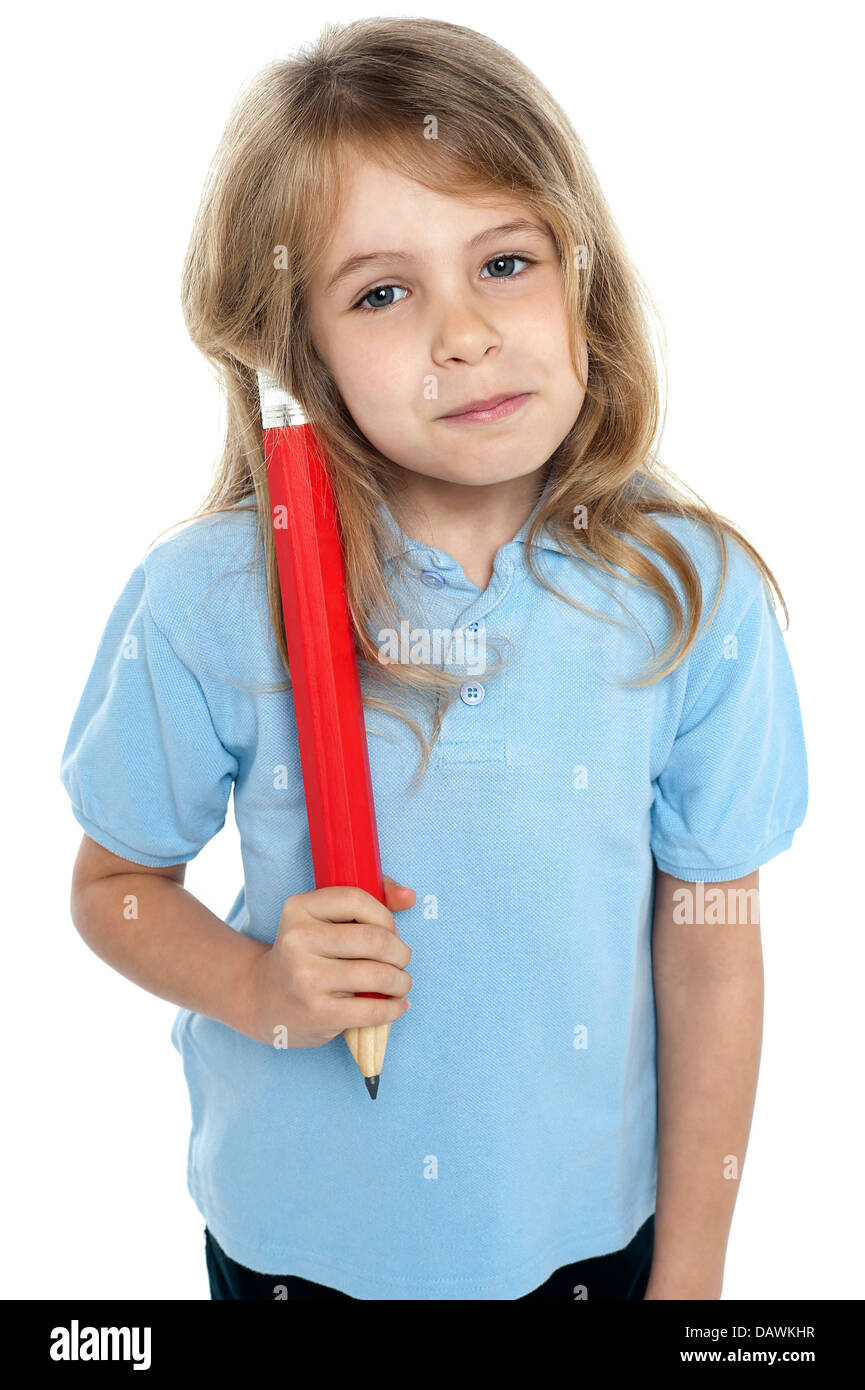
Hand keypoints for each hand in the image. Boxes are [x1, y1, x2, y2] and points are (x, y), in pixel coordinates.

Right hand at [242, 875, 414, 1047]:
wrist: (265, 998)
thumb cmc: (310, 952)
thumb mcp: (327, 918)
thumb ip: (372, 899)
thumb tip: (409, 896)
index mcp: (299, 908)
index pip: (357, 900)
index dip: (385, 915)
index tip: (388, 930)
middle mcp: (297, 940)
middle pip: (374, 940)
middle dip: (401, 952)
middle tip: (400, 960)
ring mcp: (305, 978)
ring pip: (379, 974)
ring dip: (402, 980)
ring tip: (400, 983)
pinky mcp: (317, 1012)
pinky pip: (373, 1009)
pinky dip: (395, 1008)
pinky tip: (396, 1005)